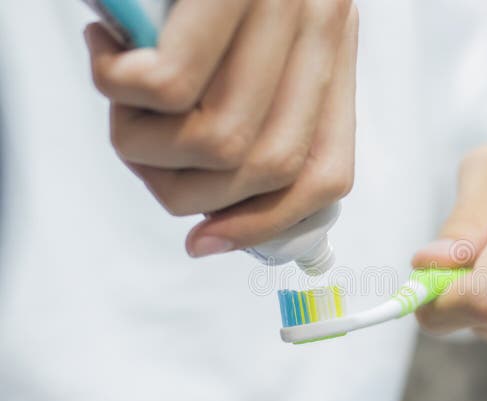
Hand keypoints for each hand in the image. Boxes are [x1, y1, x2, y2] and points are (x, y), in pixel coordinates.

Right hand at [84, 0, 358, 256]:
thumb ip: (247, 111)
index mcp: (330, 48)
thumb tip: (217, 220)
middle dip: (187, 188)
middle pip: (266, 169)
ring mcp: (281, 1)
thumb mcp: (240, 41)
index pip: (327, 173)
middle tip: (139, 143)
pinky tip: (104, 50)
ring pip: (219, 143)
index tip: (207, 239)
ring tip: (117, 92)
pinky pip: (170, 88)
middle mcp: (319, 24)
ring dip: (145, 144)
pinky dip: (120, 90)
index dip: (266, 224)